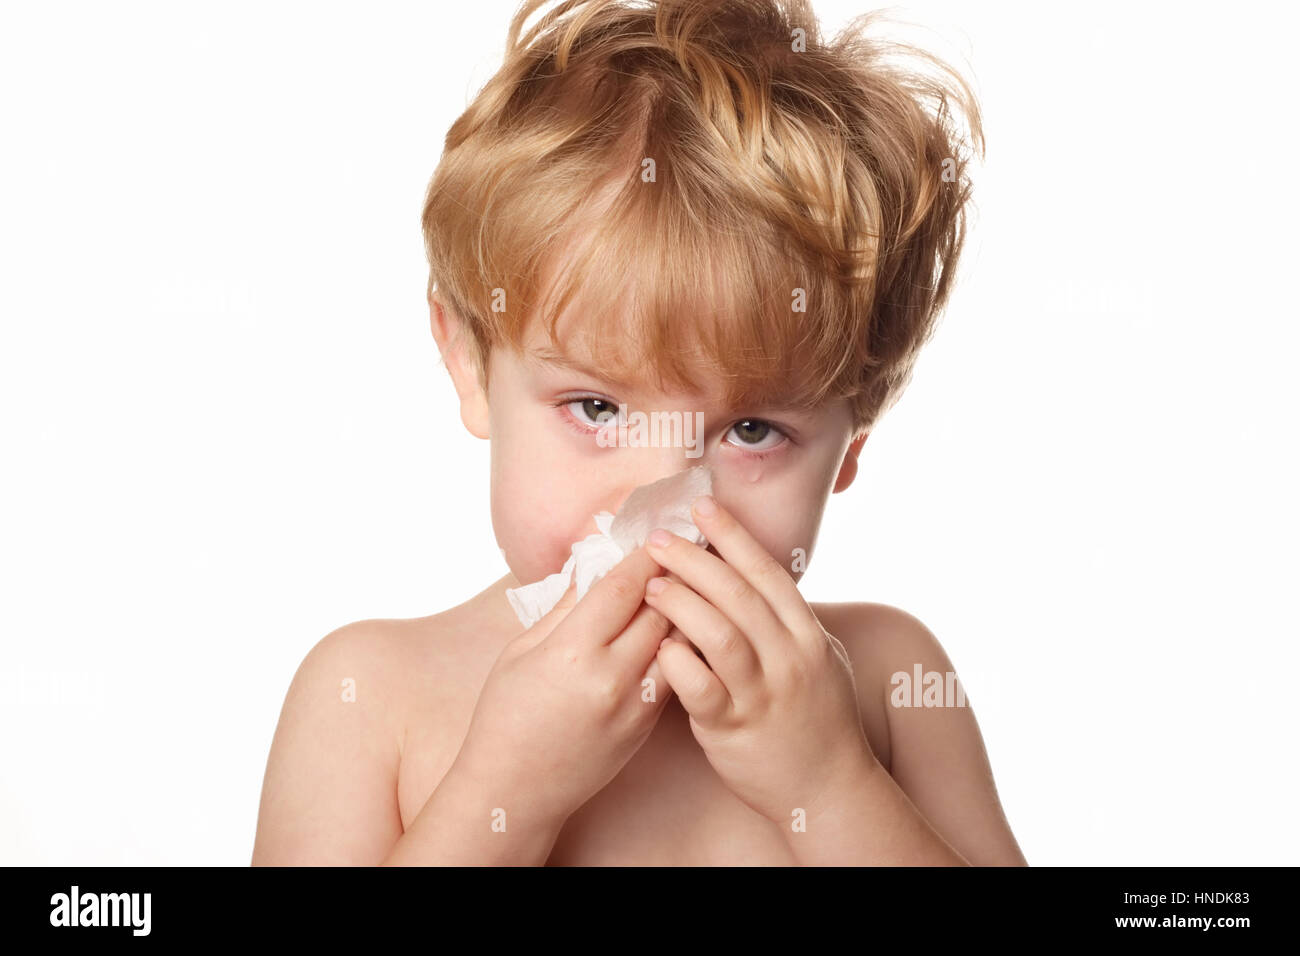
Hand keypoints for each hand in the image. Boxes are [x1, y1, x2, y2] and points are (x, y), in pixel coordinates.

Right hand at [450, 547, 676, 828]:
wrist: (515, 791)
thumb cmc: (505, 716)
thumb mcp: (521, 651)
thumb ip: (562, 605)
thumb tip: (591, 561)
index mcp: (572, 652)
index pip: (622, 587)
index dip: (643, 555)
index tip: (657, 532)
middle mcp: (610, 677)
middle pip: (659, 609)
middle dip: (675, 574)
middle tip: (688, 546)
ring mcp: (633, 705)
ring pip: (677, 640)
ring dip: (686, 609)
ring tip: (695, 582)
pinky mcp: (646, 727)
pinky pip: (673, 673)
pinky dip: (680, 644)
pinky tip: (683, 626)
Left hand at [644, 496, 878, 826]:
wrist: (827, 790)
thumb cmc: (815, 718)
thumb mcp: (817, 658)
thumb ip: (785, 620)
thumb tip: (751, 572)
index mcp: (808, 634)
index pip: (767, 572)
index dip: (733, 535)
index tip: (701, 507)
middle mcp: (791, 659)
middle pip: (738, 595)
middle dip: (694, 559)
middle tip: (657, 538)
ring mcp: (764, 695)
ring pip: (720, 636)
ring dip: (681, 604)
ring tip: (650, 585)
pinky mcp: (735, 730)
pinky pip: (702, 690)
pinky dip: (676, 663)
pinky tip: (656, 645)